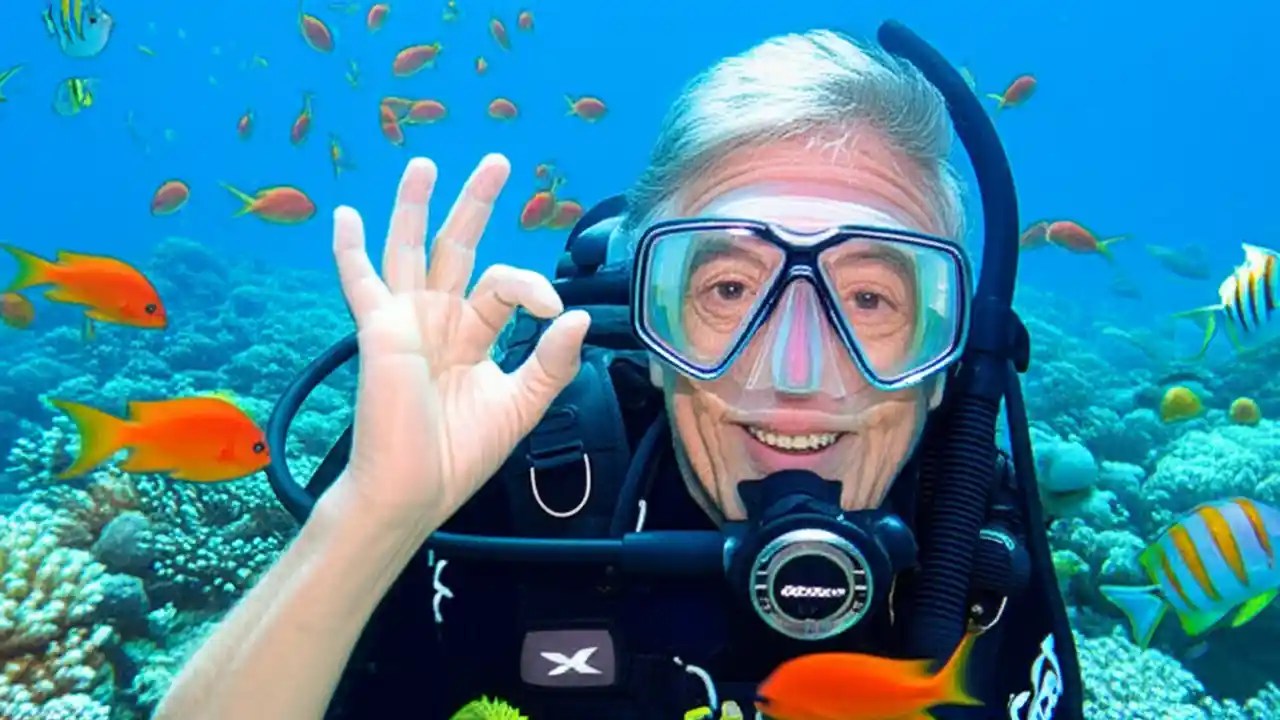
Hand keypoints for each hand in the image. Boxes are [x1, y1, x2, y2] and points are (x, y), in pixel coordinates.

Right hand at [329, 154, 590, 532]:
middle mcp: (438, 320)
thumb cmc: (460, 455)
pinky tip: (344, 214)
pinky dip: (349, 250)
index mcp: (471, 335)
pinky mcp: (379, 330)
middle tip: (499, 162)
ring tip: (425, 163)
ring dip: (417, 206)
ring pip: (411, 250)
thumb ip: (551, 362)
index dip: (532, 287)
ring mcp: (405, 321)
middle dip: (476, 204)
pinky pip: (361, 282)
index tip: (552, 312)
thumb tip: (575, 317)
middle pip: (458, 247)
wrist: (413, 489)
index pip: (504, 286)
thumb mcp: (520, 404)